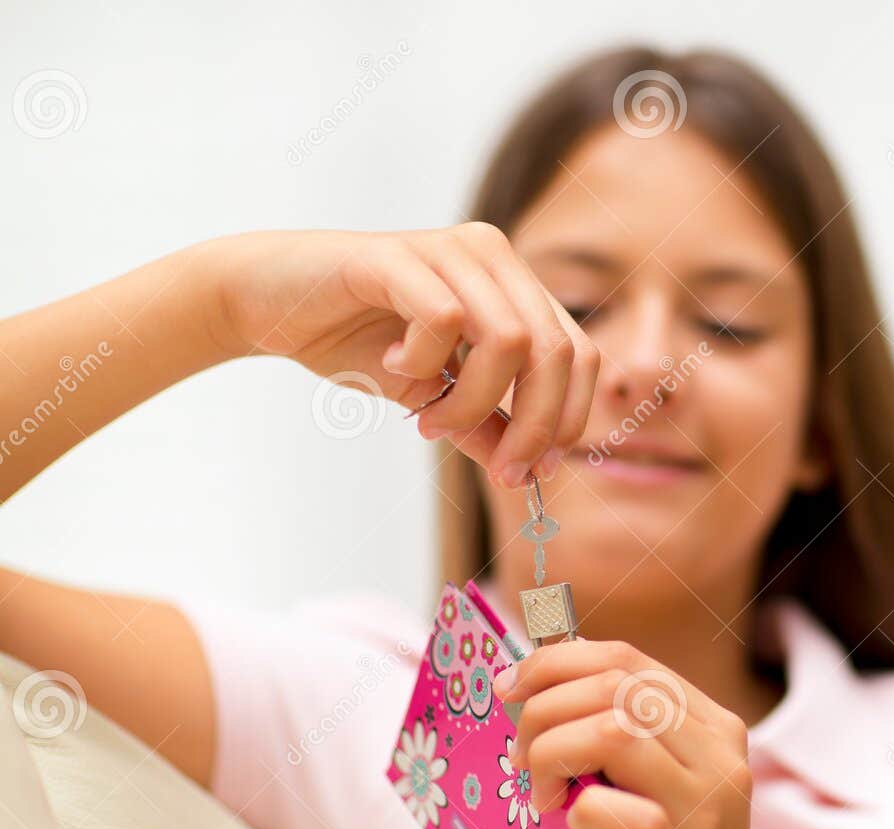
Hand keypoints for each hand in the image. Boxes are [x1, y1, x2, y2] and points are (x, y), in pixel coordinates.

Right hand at [205, 224, 597, 484]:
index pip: (580, 354)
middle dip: (531, 425)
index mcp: (514, 285)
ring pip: (510, 341)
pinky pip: (445, 319)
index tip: (534, 469)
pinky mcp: (398, 255)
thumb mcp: (435, 396)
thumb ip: (486, 424)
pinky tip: (396, 365)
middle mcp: (493, 256)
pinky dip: (425, 362)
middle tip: (495, 467)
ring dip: (472, 401)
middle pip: (557, 352)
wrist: (269, 303)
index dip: (568, 418)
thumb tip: (531, 469)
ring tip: (429, 417)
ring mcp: (449, 249)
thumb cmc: (358, 341)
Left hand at [492, 640, 776, 828]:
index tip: (508, 690)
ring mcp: (702, 804)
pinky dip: (573, 810)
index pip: (626, 660)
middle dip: (543, 710)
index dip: (555, 663)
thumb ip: (621, 740)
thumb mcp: (658, 788)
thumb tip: (534, 690)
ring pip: (610, 731)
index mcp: (712, 728)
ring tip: (541, 797)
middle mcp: (717, 756)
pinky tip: (572, 828)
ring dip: (551, 754)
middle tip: (519, 759)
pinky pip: (604, 806)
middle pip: (613, 686)